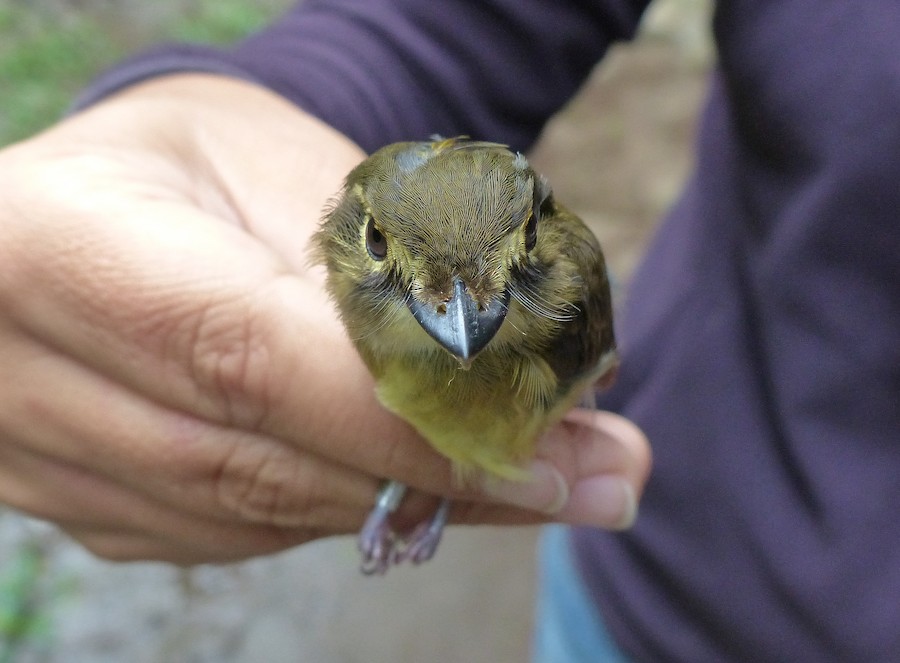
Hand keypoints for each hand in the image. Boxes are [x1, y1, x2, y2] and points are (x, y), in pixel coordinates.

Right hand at [0, 74, 650, 563]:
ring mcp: (43, 457)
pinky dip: (343, 509)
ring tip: (534, 479)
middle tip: (591, 479)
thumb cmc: (197, 162)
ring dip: (408, 504)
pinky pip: (235, 532)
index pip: (250, 357)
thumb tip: (539, 375)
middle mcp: (25, 371)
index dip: (404, 420)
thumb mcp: (282, 167)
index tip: (547, 453)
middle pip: (259, 461)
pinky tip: (420, 485)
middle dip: (441, 482)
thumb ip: (389, 271)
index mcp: (63, 246)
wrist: (97, 209)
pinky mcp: (87, 501)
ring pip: (254, 514)